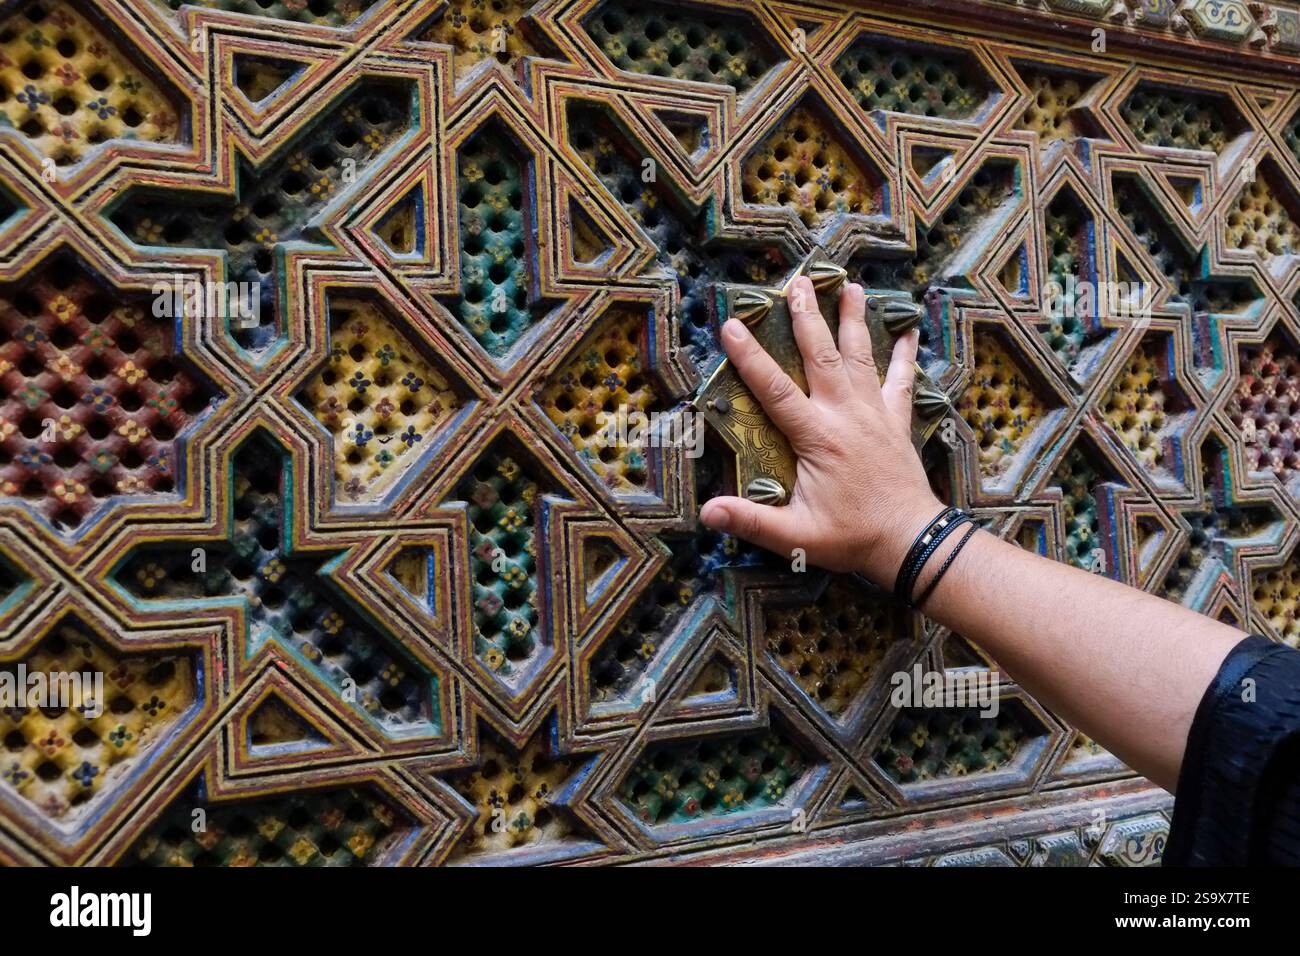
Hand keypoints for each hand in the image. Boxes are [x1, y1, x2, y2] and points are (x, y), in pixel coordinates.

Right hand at [698, 276, 943, 585]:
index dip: (750, 357)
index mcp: (817, 437)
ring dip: (854, 321)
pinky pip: (902, 381)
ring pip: (861, 357)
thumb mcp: (796, 536)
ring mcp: (875, 415)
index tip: (731, 326)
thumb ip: (751, 521)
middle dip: (807, 317)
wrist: (910, 541)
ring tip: (850, 286)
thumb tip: (707, 512)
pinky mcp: (896, 422)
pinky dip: (905, 356)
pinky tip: (909, 333)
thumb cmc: (852, 538)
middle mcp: (846, 415)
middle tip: (798, 282)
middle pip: (822, 355)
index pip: (775, 389)